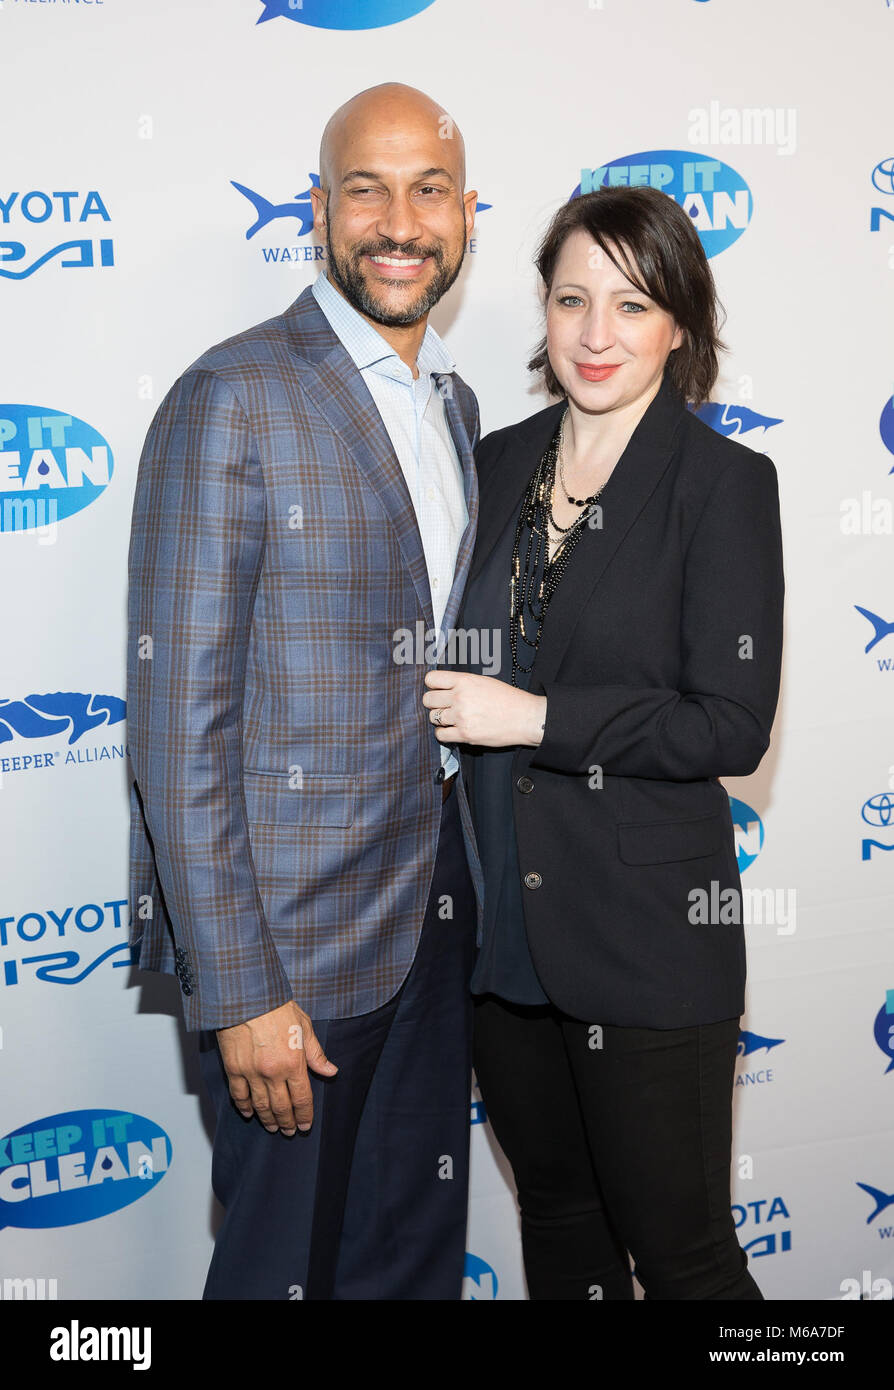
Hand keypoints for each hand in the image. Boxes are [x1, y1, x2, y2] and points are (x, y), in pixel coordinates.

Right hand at [215, 1000, 336, 1135]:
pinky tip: (250, 1113)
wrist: (247, 997)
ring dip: (268, 1119)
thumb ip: (316, 1054)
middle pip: (282, 1107)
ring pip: (261, 1106)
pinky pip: (239, 1095)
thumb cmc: (277, 1007)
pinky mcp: (234, 1069)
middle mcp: (273, 1073)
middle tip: (289, 1131)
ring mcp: (252, 1073)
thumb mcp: (304, 1027)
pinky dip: (245, 1107)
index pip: (302, 1098)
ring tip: (273, 1128)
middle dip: (287, 1122)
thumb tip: (331, 1071)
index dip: (304, 1115)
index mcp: (294, 1063)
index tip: (305, 1125)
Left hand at [423, 670, 546, 747]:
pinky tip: (452, 729)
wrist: (525, 717)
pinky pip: (440, 734)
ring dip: (440, 718)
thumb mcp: (484, 681)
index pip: (431, 679)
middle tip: (443, 706)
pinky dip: (444, 733)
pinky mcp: (465, 734)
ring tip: (452, 718)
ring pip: (433, 717)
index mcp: (465, 681)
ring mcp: (461, 716)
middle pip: (428, 700)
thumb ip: (462, 683)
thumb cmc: (508, 699)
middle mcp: (460, 697)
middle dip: (434, 703)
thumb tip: (443, 687)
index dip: (432, 685)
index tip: (437, 689)